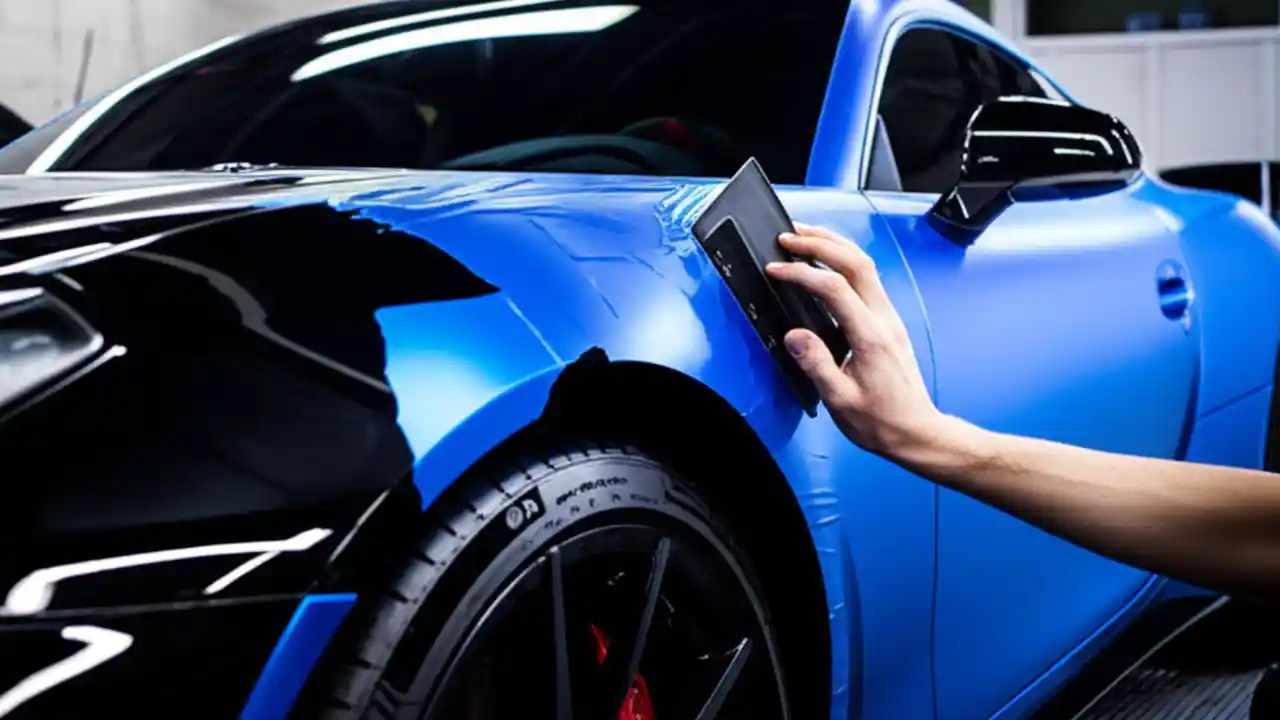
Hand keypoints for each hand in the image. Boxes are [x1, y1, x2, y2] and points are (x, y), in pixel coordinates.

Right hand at [765, 223, 947, 457]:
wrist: (915, 432)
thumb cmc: (880, 421)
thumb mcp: (840, 400)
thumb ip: (815, 364)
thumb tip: (793, 335)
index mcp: (870, 337)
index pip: (834, 288)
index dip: (801, 273)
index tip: (775, 270)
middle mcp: (883, 320)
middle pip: (855, 262)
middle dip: (819, 243)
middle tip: (788, 236)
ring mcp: (889, 318)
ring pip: (865, 264)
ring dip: (834, 245)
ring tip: (805, 236)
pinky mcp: (887, 322)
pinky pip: (868, 278)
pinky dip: (844, 261)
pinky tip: (827, 262)